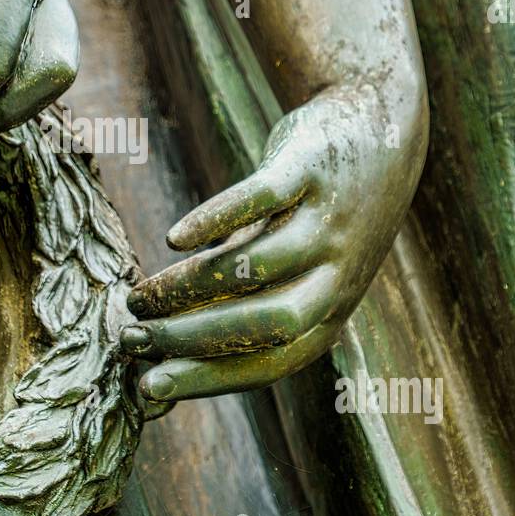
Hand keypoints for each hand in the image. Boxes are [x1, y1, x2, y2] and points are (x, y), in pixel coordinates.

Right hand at [121, 84, 426, 402]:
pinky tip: (174, 238)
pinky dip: (215, 220)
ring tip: (140, 294)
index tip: (151, 384)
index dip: (209, 377)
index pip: (271, 362)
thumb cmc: (319, 214)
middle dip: (193, 339)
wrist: (380, 131)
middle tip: (134, 338)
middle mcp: (337, 274)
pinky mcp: (312, 168)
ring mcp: (328, 221)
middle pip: (269, 324)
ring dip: (189, 287)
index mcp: (330, 311)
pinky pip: (262, 199)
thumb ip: (246, 300)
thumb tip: (170, 346)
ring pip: (256, 266)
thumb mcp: (296, 269)